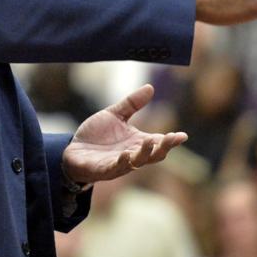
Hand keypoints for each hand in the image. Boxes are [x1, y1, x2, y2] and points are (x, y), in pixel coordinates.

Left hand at [61, 84, 186, 185]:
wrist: (73, 149)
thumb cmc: (97, 135)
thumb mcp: (115, 115)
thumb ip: (132, 104)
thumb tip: (150, 87)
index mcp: (137, 142)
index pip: (159, 142)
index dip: (171, 140)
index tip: (183, 135)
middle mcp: (132, 155)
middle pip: (153, 155)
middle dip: (163, 147)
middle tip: (171, 138)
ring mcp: (118, 164)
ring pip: (136, 162)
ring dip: (144, 153)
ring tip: (149, 141)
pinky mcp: (102, 169)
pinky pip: (114, 168)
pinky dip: (122, 163)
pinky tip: (126, 155)